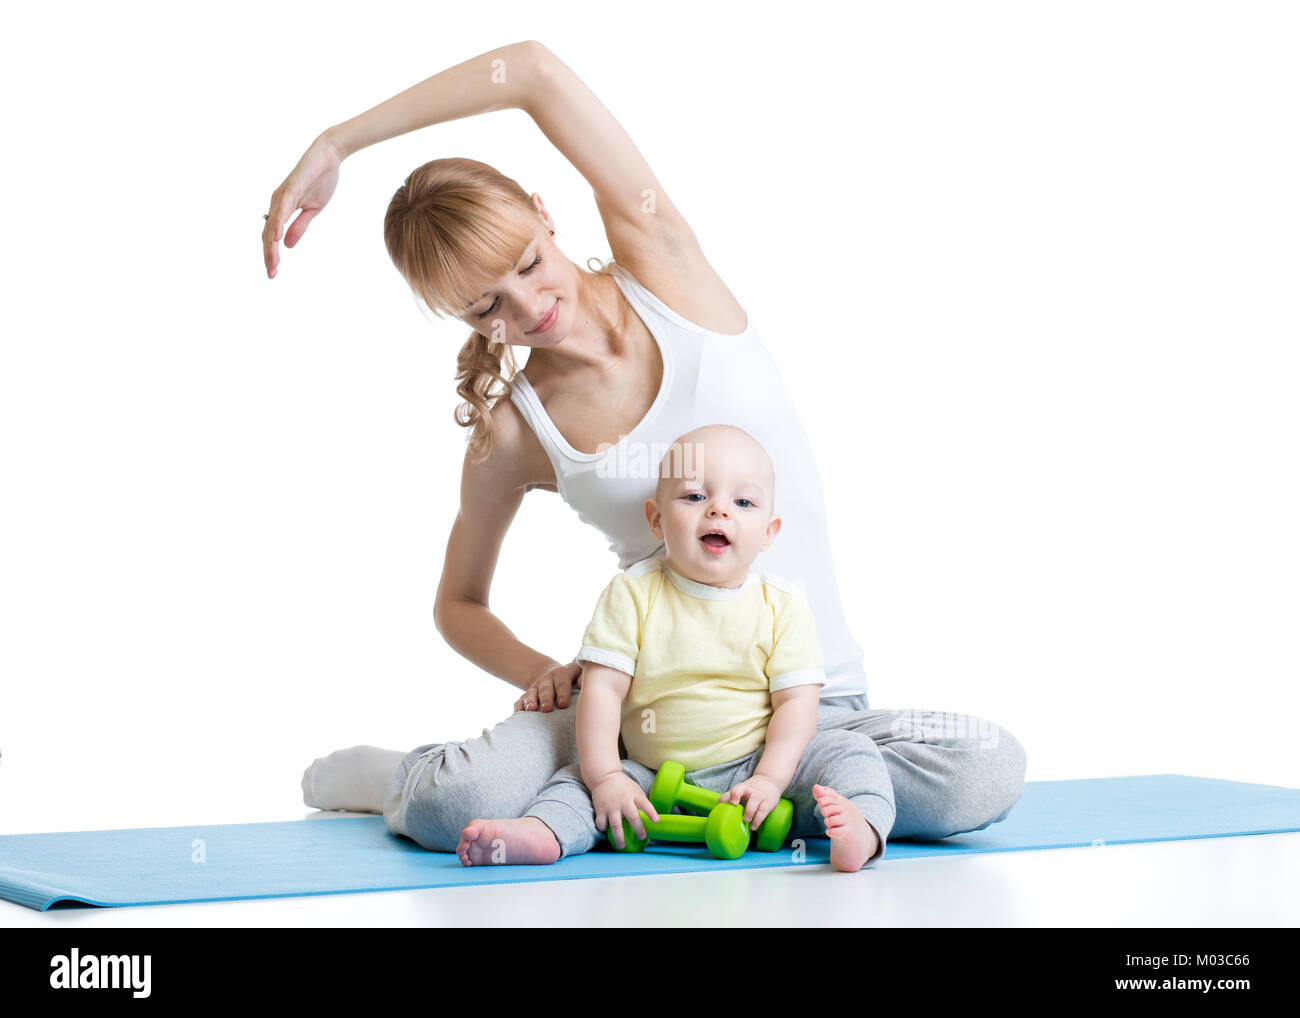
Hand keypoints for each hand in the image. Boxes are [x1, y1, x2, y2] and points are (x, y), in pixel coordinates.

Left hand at [262, 133, 344, 277]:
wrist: (329, 157)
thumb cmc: (320, 180)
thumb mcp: (312, 210)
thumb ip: (299, 226)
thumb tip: (287, 245)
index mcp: (282, 209)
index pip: (273, 236)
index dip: (272, 254)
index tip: (273, 273)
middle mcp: (277, 203)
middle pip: (268, 234)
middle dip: (269, 255)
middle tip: (271, 275)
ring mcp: (282, 195)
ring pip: (272, 225)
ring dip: (271, 245)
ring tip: (272, 263)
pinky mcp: (290, 188)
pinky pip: (281, 210)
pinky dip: (277, 224)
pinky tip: (276, 238)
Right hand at [513, 660, 583, 712]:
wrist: (552, 674)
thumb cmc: (571, 677)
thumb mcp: (578, 671)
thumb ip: (583, 676)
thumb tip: (582, 685)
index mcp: (561, 674)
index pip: (562, 684)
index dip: (562, 694)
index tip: (563, 705)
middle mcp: (546, 680)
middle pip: (545, 690)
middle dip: (546, 699)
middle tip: (547, 709)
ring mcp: (535, 688)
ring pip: (531, 694)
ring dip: (530, 701)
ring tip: (531, 709)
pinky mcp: (526, 695)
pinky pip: (520, 700)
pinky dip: (518, 706)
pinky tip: (518, 713)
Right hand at [590, 773, 658, 849]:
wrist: (604, 776)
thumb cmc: (622, 785)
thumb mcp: (635, 789)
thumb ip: (641, 800)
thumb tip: (650, 815)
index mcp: (634, 795)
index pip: (645, 804)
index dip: (651, 813)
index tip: (656, 821)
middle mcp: (623, 801)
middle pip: (633, 817)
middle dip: (638, 829)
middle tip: (641, 837)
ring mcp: (611, 806)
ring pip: (616, 825)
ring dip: (619, 837)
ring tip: (622, 846)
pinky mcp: (600, 809)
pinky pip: (601, 823)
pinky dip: (603, 828)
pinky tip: (606, 830)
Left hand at [717, 774, 784, 829]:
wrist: (770, 782)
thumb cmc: (751, 792)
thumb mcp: (741, 794)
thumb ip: (731, 801)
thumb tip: (718, 817)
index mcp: (740, 788)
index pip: (729, 791)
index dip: (724, 798)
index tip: (720, 806)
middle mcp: (748, 790)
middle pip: (739, 789)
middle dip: (735, 795)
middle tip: (733, 804)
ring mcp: (758, 795)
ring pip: (753, 801)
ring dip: (749, 811)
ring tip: (746, 820)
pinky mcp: (768, 802)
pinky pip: (763, 811)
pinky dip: (757, 820)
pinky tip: (753, 826)